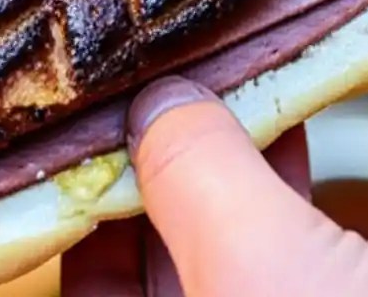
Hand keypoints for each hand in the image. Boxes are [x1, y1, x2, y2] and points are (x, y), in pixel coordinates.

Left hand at [59, 77, 367, 295]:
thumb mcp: (267, 276)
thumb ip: (200, 184)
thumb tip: (157, 109)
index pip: (89, 282)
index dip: (84, 192)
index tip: (101, 116)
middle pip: (149, 264)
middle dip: (155, 169)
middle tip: (159, 90)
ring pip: (220, 254)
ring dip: (221, 167)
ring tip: (219, 89)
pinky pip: (283, 258)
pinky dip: (279, 190)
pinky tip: (283, 128)